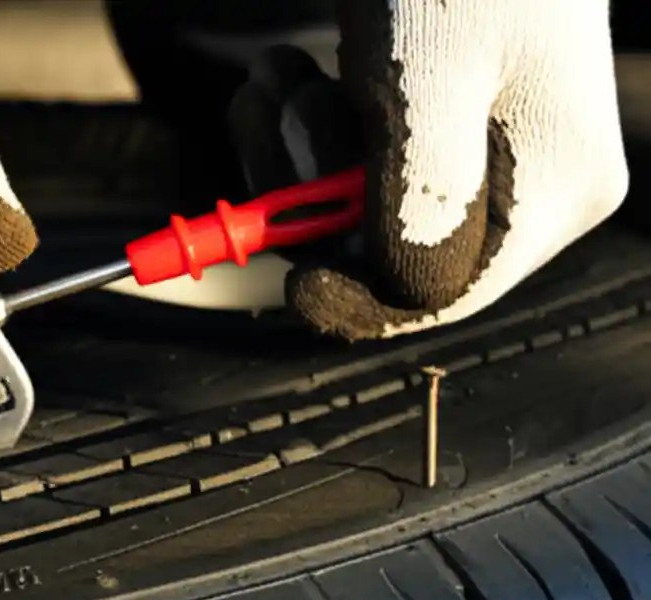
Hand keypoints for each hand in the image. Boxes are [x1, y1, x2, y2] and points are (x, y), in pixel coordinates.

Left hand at [229, 0, 628, 338]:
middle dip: (307, 197)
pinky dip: (295, 122)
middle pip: (384, 249)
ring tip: (278, 77)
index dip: (359, 299)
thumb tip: (399, 294)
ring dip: (287, 150)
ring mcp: (470, 149)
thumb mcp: (429, 82)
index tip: (291, 278)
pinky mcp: (420, 118)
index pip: (444, 292)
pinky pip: (343, 157)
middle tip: (276, 116)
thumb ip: (421, 203)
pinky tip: (285, 71)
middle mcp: (520, 181)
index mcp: (552, 188)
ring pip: (350, 204)